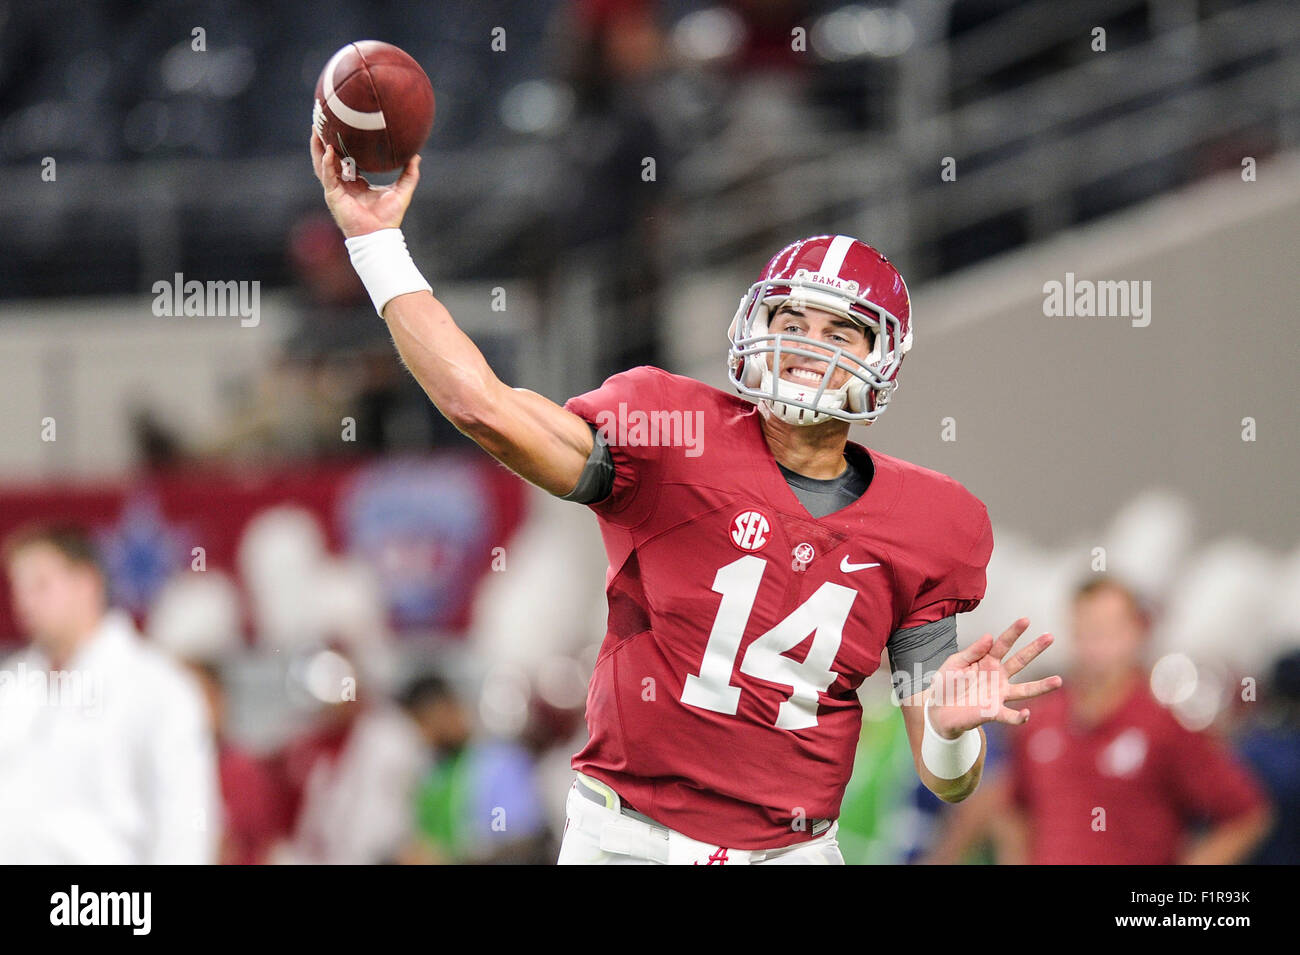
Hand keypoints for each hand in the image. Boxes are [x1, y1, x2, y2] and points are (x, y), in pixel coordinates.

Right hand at [309, 130, 420, 237]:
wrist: (380, 235)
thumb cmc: (389, 217)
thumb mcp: (402, 190)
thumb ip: (409, 173)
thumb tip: (417, 155)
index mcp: (356, 182)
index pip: (345, 158)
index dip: (341, 144)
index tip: (341, 127)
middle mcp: (343, 184)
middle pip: (329, 158)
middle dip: (323, 140)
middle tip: (322, 121)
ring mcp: (336, 189)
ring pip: (322, 164)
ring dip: (318, 147)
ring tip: (316, 130)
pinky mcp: (333, 196)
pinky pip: (327, 176)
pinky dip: (327, 163)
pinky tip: (327, 150)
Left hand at [926, 618, 1061, 738]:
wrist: (938, 710)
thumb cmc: (946, 684)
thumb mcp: (955, 663)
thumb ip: (972, 651)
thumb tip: (989, 636)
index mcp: (987, 661)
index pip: (1003, 644)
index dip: (1014, 632)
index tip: (1026, 620)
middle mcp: (997, 676)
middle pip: (1020, 661)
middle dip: (1035, 649)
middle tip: (1050, 637)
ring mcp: (998, 694)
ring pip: (1024, 690)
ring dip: (1041, 686)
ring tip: (1058, 680)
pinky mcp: (993, 712)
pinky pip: (1009, 715)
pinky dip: (1019, 717)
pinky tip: (1026, 714)